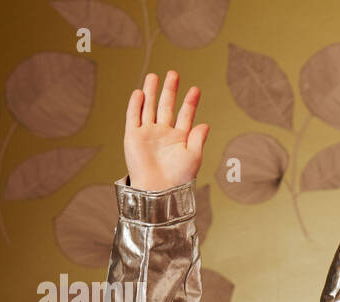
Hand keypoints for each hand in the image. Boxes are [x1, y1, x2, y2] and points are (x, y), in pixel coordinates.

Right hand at [124, 70, 208, 191]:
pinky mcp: (133, 137)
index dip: (190, 102)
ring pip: (149, 108)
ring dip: (151, 92)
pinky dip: (136, 104)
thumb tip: (205, 124)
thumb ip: (198, 139)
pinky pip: (133, 117)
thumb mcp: (194, 157)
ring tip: (154, 76)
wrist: (159, 190)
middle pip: (166, 106)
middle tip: (173, 74)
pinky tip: (140, 92)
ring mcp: (148, 134)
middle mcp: (163, 134)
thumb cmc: (179, 178)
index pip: (185, 115)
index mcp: (180, 138)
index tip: (195, 89)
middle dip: (170, 90)